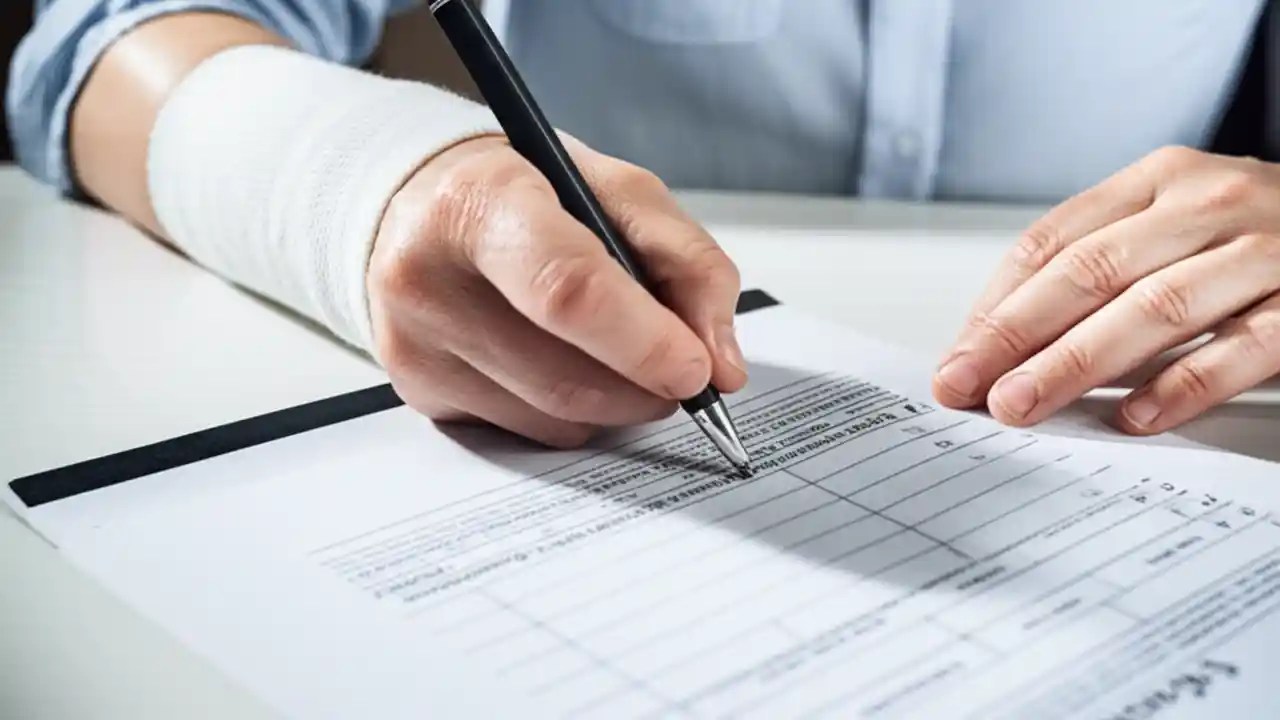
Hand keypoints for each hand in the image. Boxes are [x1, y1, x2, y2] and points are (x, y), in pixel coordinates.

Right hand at [367, 135, 746, 447]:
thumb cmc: (529, 191)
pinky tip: (560, 362)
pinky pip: (525, 435)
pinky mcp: (418, 393)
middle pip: (566, 377)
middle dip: (645, 386)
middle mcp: (427, 278)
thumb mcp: (618, 192)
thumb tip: (721, 366)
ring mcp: (413, 346)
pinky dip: (569, 414)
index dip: (644, 343)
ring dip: (614, 405)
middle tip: (678, 365)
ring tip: (618, 355)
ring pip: (553, 420)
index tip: (697, 370)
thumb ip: (687, 264)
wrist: (416, 203)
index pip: (567, 291)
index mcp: (482, 202)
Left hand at [933, 146, 1279, 433]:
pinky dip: (1182, 384)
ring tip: (1024, 404)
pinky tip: (1134, 417)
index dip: (997, 303)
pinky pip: (1243, 345)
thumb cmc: (1251, 239)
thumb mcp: (1171, 229)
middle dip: (1017, 336)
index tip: (957, 357)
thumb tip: (1001, 342)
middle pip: (1090, 271)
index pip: (1054, 241)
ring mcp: (1265, 250)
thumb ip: (1100, 270)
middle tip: (969, 387)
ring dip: (1077, 362)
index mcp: (1159, 182)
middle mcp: (1210, 202)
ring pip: (1155, 307)